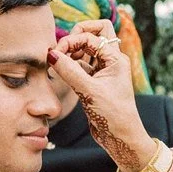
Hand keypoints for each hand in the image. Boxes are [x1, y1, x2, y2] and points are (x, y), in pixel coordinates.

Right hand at [50, 19, 155, 171]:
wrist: (121, 138)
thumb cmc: (113, 115)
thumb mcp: (89, 91)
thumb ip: (69, 71)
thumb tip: (50, 54)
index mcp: (116, 59)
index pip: (92, 37)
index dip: (72, 40)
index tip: (56, 53)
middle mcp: (112, 61)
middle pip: (95, 33)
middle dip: (77, 35)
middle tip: (62, 48)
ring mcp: (103, 71)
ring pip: (87, 49)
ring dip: (72, 50)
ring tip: (57, 61)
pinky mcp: (94, 82)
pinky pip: (81, 64)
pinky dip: (70, 64)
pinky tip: (59, 71)